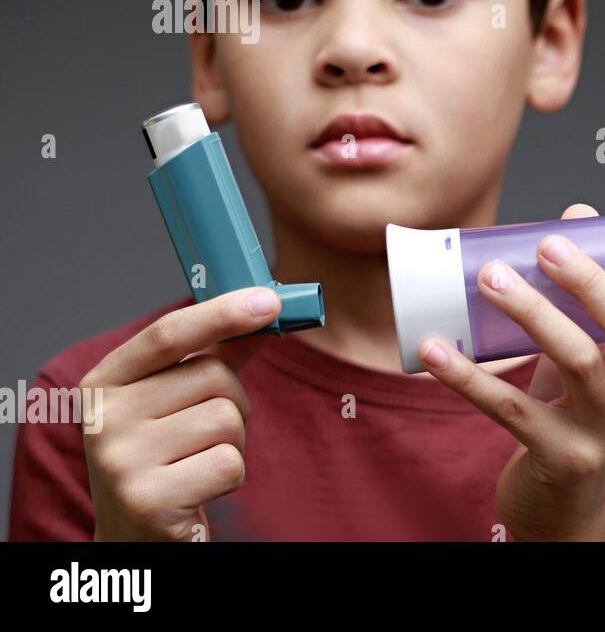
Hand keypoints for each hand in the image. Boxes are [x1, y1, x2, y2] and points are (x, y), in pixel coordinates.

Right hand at [79, 287, 278, 540]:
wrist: (134, 538)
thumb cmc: (162, 460)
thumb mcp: (173, 403)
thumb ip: (214, 355)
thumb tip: (263, 309)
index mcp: (103, 384)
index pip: (168, 333)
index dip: (222, 313)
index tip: (269, 299)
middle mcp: (102, 419)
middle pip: (213, 375)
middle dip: (233, 400)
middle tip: (206, 433)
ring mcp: (121, 461)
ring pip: (227, 419)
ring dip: (233, 441)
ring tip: (199, 462)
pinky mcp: (148, 501)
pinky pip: (229, 463)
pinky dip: (230, 475)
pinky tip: (199, 489)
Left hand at [419, 204, 604, 540]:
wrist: (561, 508)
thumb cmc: (576, 415)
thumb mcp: (592, 359)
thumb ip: (587, 297)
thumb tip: (576, 218)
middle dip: (591, 285)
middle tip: (548, 247)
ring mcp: (601, 433)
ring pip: (578, 362)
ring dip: (531, 313)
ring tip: (490, 277)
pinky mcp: (557, 456)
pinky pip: (513, 409)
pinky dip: (470, 375)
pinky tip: (436, 348)